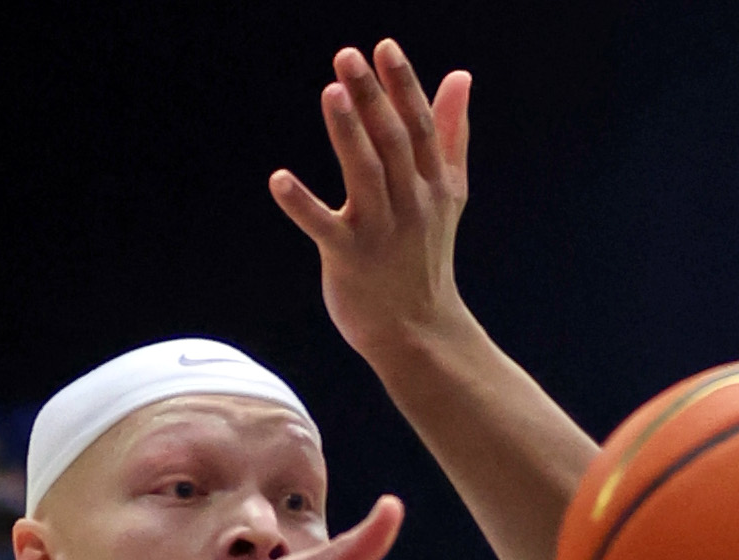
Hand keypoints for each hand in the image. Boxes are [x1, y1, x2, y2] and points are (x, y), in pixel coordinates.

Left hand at [273, 41, 472, 361]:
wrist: (418, 332)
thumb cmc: (427, 256)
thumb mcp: (449, 193)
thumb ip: (452, 132)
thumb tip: (460, 76)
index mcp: (434, 185)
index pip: (420, 127)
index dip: (403, 86)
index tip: (384, 48)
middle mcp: (411, 204)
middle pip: (392, 143)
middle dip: (372, 98)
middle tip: (347, 56)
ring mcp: (381, 232)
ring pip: (365, 174)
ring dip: (349, 133)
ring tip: (333, 92)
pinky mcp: (349, 259)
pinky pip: (323, 227)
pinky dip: (300, 205)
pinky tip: (278, 179)